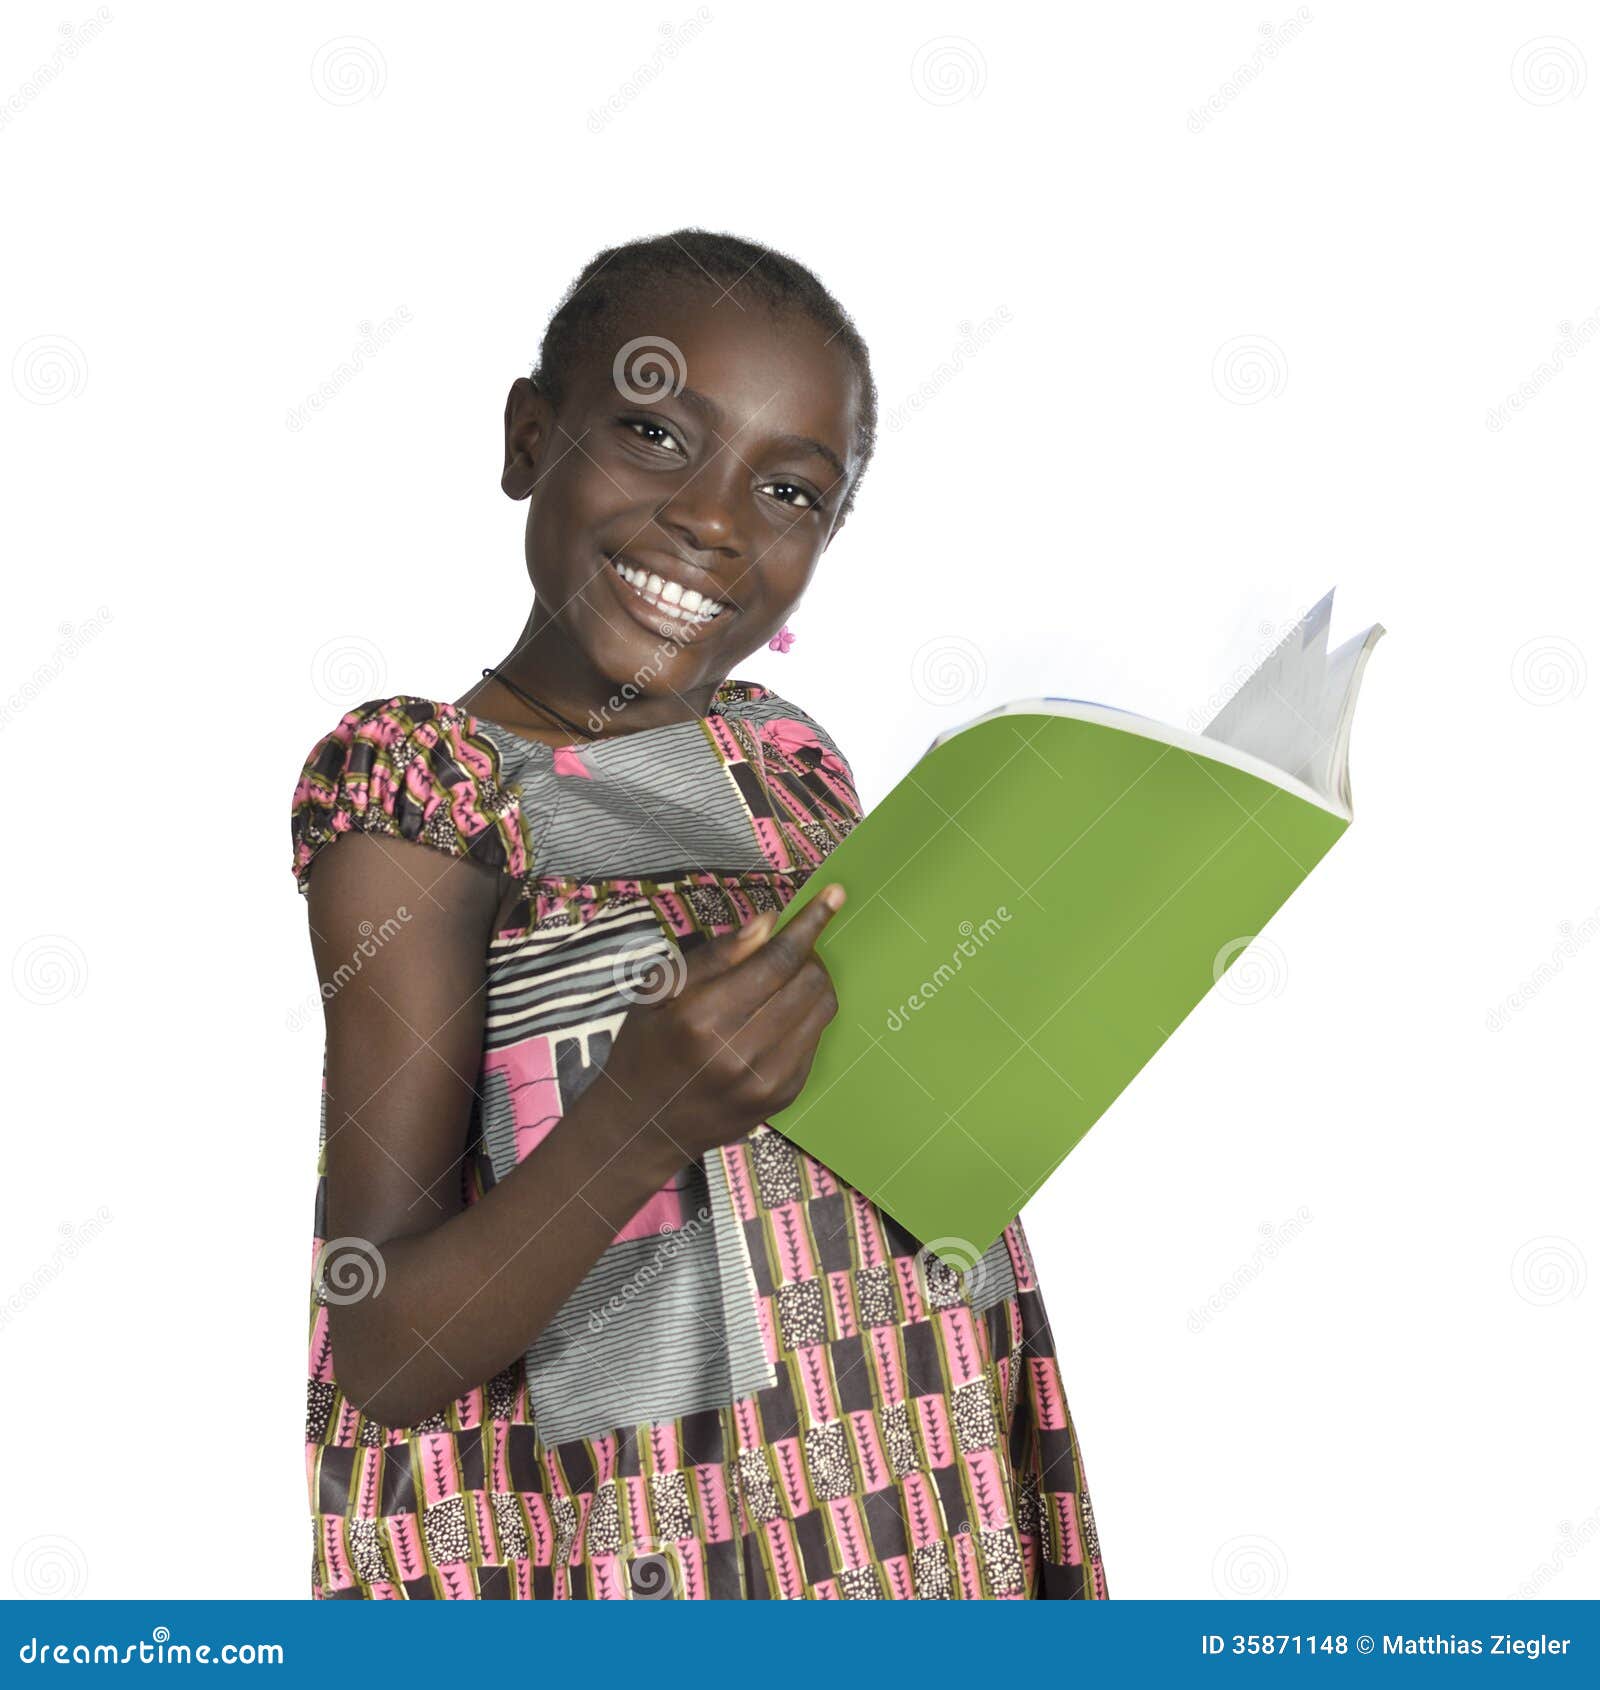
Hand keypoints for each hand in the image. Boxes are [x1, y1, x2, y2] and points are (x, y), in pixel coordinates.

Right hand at [605, 885, 846, 1167]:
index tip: (835, 895)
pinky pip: (816, 1039)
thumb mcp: (658, 991)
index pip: (776, 961)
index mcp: (702, 1019)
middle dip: (807, 954)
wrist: (642, 1126)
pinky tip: (776, 1017)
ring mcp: (767, 1080)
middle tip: (786, 949)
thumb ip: (715, 955)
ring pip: (821, 1009)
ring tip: (783, 980)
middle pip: (807, 981)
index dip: (810, 924)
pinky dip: (805, 1016)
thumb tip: (769, 923)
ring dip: (811, 982)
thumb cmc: (645, 1047)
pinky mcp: (783, 1097)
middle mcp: (740, 1052)